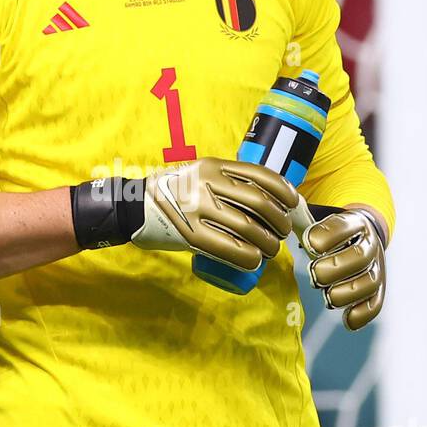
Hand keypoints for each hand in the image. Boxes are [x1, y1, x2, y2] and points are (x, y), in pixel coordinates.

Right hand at [132, 157, 298, 270]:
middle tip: (281, 233)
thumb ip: (226, 179)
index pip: (260, 175)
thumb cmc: (173, 192)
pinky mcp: (190, 235)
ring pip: (249, 228)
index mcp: (213, 166)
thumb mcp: (199, 173)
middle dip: (279, 221)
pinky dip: (248, 257)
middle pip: (260, 203)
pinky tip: (254, 261)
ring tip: (269, 249)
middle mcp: (207, 184)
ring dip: (267, 243)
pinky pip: (230, 248)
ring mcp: (198, 209)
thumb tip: (267, 198)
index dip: (284, 191)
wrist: (133, 207)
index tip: (294, 204)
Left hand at [300, 207, 385, 330]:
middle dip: (334, 268)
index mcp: (355, 223)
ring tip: (327, 296)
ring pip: (369, 282)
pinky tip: (347, 320)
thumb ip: (300, 216)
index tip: (309, 244)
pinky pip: (375, 303)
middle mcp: (370, 244)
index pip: (345, 226)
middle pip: (360, 256)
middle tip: (314, 274)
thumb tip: (282, 208)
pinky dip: (362, 314)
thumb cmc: (330, 232)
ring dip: (346, 293)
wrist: (361, 238)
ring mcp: (376, 268)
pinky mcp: (377, 289)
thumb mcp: (319, 218)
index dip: (327, 236)